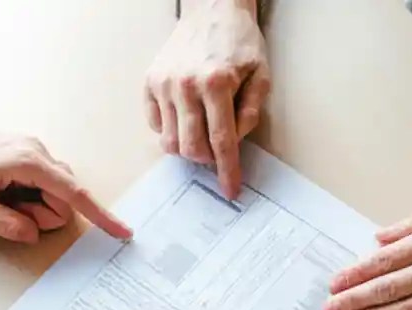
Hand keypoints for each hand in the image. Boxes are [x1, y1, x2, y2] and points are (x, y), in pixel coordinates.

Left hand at [0, 123, 130, 243]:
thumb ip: (6, 225)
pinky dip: (27, 194)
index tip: (122, 232)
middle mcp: (35, 149)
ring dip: (32, 205)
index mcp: (27, 161)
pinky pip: (41, 181)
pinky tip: (0, 190)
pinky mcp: (23, 151)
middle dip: (42, 214)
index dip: (101, 216)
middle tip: (3, 211)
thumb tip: (34, 234)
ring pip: (53, 190)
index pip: (74, 193)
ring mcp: (30, 148)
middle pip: (64, 196)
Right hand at [145, 0, 269, 198]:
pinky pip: (155, 124)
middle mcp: (186, 85)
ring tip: (201, 131)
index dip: (227, 171)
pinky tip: (184, 117)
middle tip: (217, 152)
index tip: (230, 190)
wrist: (212, 8)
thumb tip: (235, 142)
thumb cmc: (239, 41)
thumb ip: (251, 112)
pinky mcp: (150, 82)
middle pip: (191, 148)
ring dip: (187, 147)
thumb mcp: (261, 74)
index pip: (222, 142)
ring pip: (169, 142)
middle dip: (206, 160)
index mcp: (216, 84)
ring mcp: (164, 84)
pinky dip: (170, 130)